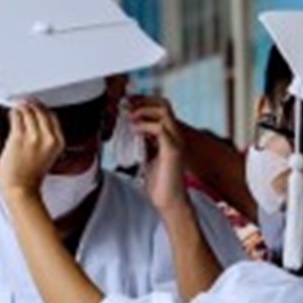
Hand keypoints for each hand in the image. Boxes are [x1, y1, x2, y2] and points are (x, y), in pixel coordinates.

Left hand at [0, 103, 63, 199]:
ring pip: (28, 111)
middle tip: (24, 104)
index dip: (42, 109)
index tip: (35, 107)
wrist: (21, 190)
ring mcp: (34, 137)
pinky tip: (11, 114)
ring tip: (16, 108)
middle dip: (32, 105)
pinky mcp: (19, 137)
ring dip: (21, 108)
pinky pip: (16, 116)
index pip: (52, 116)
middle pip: (41, 111)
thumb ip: (47, 141)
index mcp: (58, 142)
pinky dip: (13, 112)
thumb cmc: (30, 177)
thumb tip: (36, 123)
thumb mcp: (48, 156)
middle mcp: (49, 138)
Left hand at [128, 97, 190, 215]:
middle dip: (143, 102)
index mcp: (170, 135)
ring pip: (163, 112)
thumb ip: (144, 143)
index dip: (144, 101)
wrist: (170, 201)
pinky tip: (134, 131)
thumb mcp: (149, 156)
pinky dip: (144, 126)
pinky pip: (160, 129)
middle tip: (126, 107)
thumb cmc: (160, 183)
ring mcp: (176, 142)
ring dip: (143, 111)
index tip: (127, 103)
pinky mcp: (172, 150)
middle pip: (164, 104)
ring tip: (130, 118)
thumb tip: (131, 130)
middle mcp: (176, 135)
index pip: (161, 107)